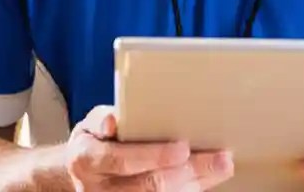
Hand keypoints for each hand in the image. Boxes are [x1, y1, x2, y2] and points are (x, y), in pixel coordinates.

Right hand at [65, 105, 234, 191]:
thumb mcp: (92, 124)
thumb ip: (103, 118)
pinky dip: (188, 191)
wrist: (81, 173)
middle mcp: (96, 190)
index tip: (184, 147)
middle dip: (188, 172)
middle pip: (149, 185)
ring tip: (222, 167)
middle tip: (221, 158)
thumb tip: (112, 121)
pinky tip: (206, 180)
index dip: (154, 155)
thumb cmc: (97, 140)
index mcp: (86, 160)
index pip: (122, 160)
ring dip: (195, 185)